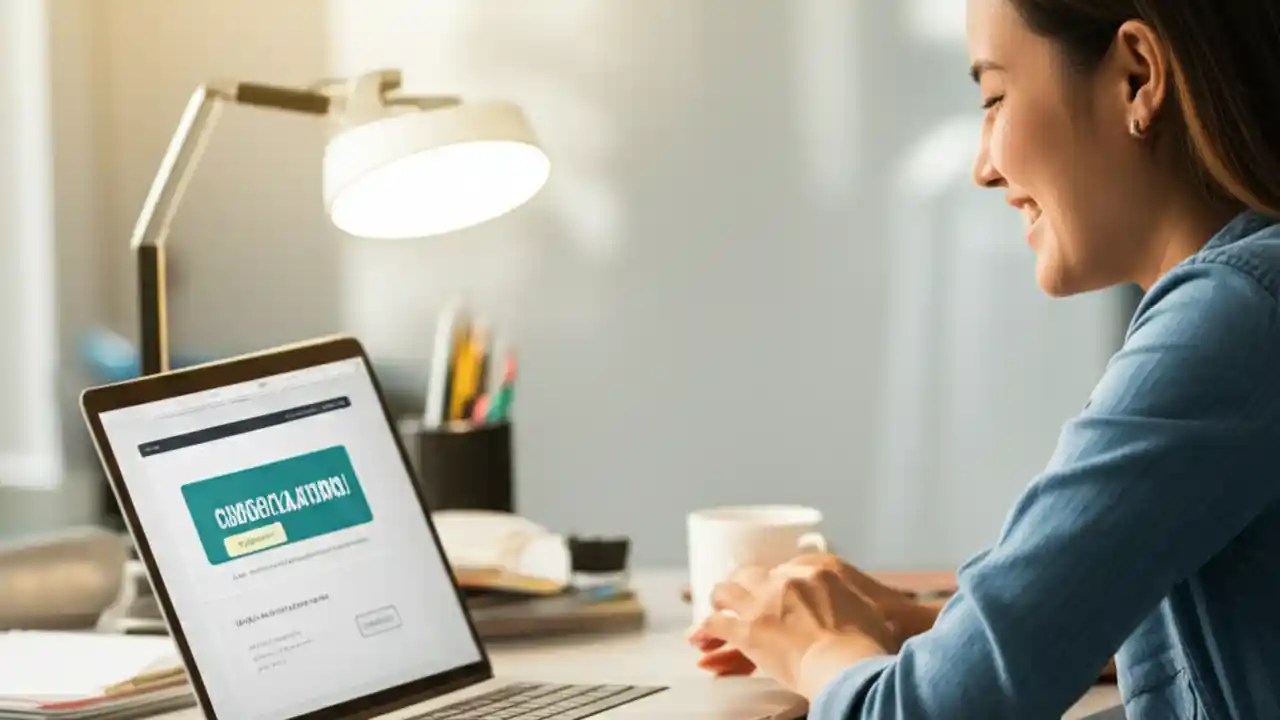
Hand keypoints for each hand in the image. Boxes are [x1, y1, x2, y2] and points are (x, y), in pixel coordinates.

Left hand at [688, 562, 897, 699]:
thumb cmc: (868, 646)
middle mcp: (787, 578)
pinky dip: (707, 630)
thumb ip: (859, 602)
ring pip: (728, 590)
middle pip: (753, 574)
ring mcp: (764, 601)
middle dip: (745, 586)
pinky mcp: (747, 627)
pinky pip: (717, 622)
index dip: (775, 584)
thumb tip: (886, 610)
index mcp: (818, 570)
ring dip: (720, 600)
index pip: (786, 571)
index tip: (773, 592)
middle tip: (739, 598)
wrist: (848, 664)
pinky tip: (700, 638)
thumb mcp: (872, 611)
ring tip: (714, 611)